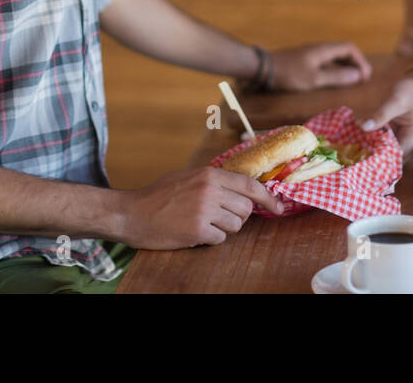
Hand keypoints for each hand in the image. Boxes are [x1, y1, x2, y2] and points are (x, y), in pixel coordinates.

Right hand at [115, 167, 282, 248]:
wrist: (132, 213)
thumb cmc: (159, 195)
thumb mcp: (188, 177)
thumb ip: (214, 181)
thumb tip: (243, 189)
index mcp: (209, 174)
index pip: (250, 185)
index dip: (268, 198)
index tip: (279, 207)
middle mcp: (211, 190)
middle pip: (245, 209)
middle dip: (236, 216)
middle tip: (216, 215)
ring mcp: (205, 211)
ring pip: (235, 226)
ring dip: (222, 228)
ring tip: (201, 222)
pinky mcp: (198, 231)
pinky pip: (220, 239)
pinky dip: (209, 239)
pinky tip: (192, 231)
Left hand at [268, 42, 371, 90]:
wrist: (262, 69)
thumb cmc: (289, 74)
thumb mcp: (315, 79)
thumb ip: (337, 77)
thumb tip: (358, 76)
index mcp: (324, 49)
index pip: (350, 48)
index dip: (361, 61)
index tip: (365, 76)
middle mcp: (319, 48)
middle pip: (343, 51)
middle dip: (355, 64)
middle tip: (361, 80)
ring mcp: (311, 54)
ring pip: (334, 57)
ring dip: (344, 67)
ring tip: (350, 82)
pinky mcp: (304, 60)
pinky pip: (325, 62)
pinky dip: (334, 70)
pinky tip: (332, 81)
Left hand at [360, 69, 412, 156]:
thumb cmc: (408, 91)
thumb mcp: (395, 100)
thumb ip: (380, 114)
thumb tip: (363, 127)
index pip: (397, 155)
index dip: (381, 158)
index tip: (362, 157)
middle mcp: (411, 142)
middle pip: (392, 157)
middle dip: (375, 157)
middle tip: (354, 155)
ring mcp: (404, 140)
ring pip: (387, 152)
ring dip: (373, 151)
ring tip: (355, 151)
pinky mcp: (396, 136)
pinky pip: (384, 144)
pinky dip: (373, 143)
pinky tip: (360, 140)